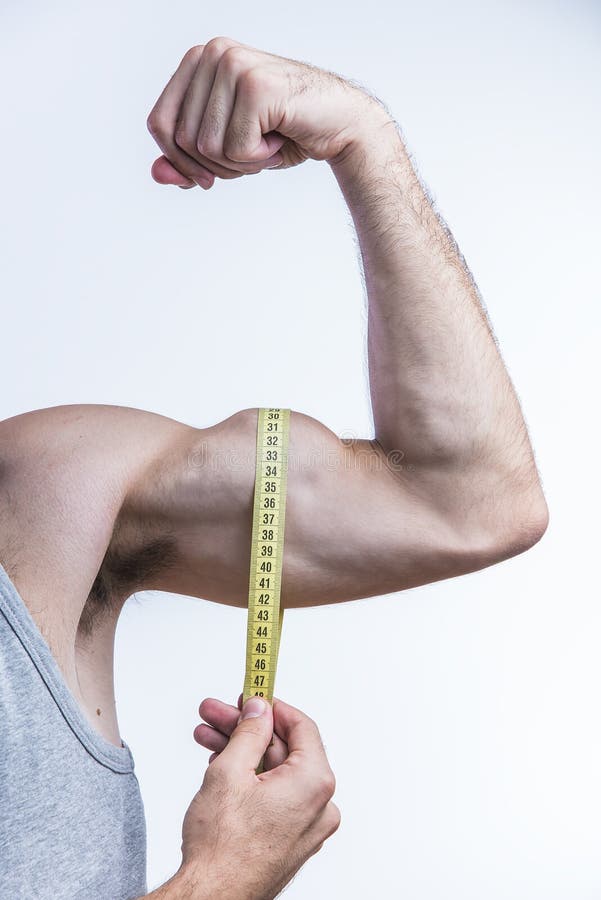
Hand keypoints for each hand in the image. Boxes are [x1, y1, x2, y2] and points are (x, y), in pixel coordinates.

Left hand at [146, 36, 390, 189]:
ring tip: (267, 144)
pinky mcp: (254, 86)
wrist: (340, 126)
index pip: (160, 122)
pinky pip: (235, 148)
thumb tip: (156, 174)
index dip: (178, 161)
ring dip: (240, 162)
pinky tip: (278, 140)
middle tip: (250, 155)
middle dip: (216, 164)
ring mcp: (233, 65)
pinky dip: (258, 159)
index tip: (204, 179)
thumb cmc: (283, 134)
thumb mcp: (227, 152)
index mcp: (198, 61)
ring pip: (207, 146)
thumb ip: (188, 162)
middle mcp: (212, 53)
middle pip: (182, 139)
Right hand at [177, 695, 339, 898]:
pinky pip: (273, 795)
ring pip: (273, 772)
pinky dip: (248, 778)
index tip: (250, 695)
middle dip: (245, 729)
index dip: (271, 706)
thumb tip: (260, 709)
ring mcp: (305, 825)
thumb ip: (249, 732)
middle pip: (283, 749)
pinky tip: (219, 764)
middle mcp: (319, 805)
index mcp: (315, 782)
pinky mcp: (289, 839)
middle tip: (215, 713)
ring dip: (240, 752)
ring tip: (206, 736)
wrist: (212, 899)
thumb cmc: (222, 848)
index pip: (301, 726)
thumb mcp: (230, 771)